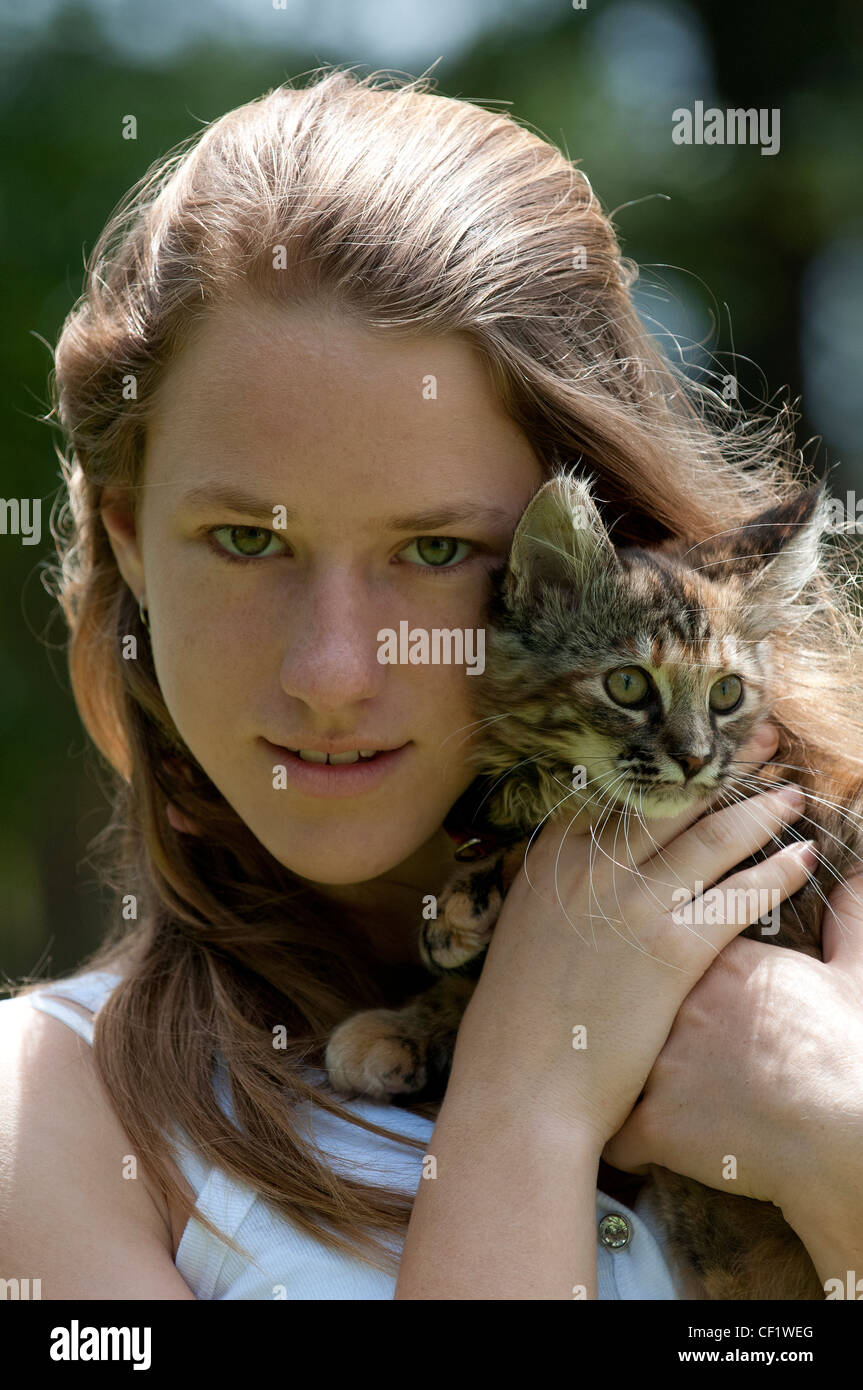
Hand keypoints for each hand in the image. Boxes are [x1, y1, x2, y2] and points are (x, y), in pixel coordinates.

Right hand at [449, 722, 816, 1147]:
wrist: (521, 1085)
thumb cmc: (514, 1024)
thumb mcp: (521, 935)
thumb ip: (556, 895)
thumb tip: (580, 876)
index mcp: (551, 860)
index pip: (617, 792)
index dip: (664, 766)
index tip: (694, 748)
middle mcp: (592, 868)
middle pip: (672, 801)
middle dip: (725, 767)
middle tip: (763, 742)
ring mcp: (632, 904)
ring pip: (712, 839)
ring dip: (761, 811)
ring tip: (792, 794)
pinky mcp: (671, 949)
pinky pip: (738, 898)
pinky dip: (775, 874)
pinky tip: (802, 860)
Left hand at [602, 870, 862, 1230]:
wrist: (850, 1127)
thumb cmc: (855, 1053)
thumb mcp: (856, 976)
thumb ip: (848, 921)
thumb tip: (856, 880)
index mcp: (720, 958)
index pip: (668, 947)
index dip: (667, 974)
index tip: (668, 991)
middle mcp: (676, 1001)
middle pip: (631, 1001)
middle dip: (628, 1019)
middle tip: (630, 1038)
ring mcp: (660, 1060)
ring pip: (614, 1063)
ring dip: (618, 1077)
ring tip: (624, 1090)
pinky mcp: (655, 1120)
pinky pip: (617, 1134)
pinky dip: (624, 1145)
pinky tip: (634, 1147)